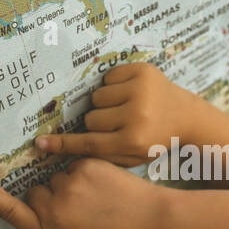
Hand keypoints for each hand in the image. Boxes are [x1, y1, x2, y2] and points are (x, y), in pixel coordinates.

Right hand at [0, 159, 228, 228]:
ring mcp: (68, 186)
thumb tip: (36, 197)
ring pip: (57, 175)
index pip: (9, 210)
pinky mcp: (85, 166)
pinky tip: (105, 185)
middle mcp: (53, 211)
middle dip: (52, 195)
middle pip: (36, 190)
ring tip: (99, 199)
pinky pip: (75, 163)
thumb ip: (50, 222)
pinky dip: (87, 170)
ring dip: (73, 182)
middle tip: (83, 211)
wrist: (147, 222)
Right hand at [35, 63, 203, 165]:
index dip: (63, 144)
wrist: (187, 118)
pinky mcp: (143, 71)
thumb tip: (57, 148)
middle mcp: (137, 115)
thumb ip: (98, 154)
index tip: (40, 143)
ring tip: (127, 108)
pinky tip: (131, 94)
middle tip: (118, 124)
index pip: (90, 142)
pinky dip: (115, 86)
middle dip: (99, 122)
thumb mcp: (130, 157)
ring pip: (98, 97)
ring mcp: (141, 90)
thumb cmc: (154, 141)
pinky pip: (108, 78)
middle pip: (91, 118)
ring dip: (107, 104)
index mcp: (134, 140)